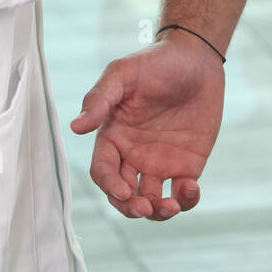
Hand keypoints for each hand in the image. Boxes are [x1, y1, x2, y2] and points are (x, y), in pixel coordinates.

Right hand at [70, 30, 225, 218]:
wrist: (196, 58)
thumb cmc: (155, 62)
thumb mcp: (123, 74)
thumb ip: (100, 99)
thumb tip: (75, 127)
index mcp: (114, 135)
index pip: (103, 171)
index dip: (109, 185)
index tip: (124, 189)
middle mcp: (133, 154)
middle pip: (123, 195)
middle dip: (130, 207)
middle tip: (144, 206)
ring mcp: (160, 162)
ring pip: (151, 202)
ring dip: (157, 213)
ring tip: (169, 206)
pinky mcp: (187, 165)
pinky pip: (182, 194)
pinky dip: (186, 201)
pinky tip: (190, 188)